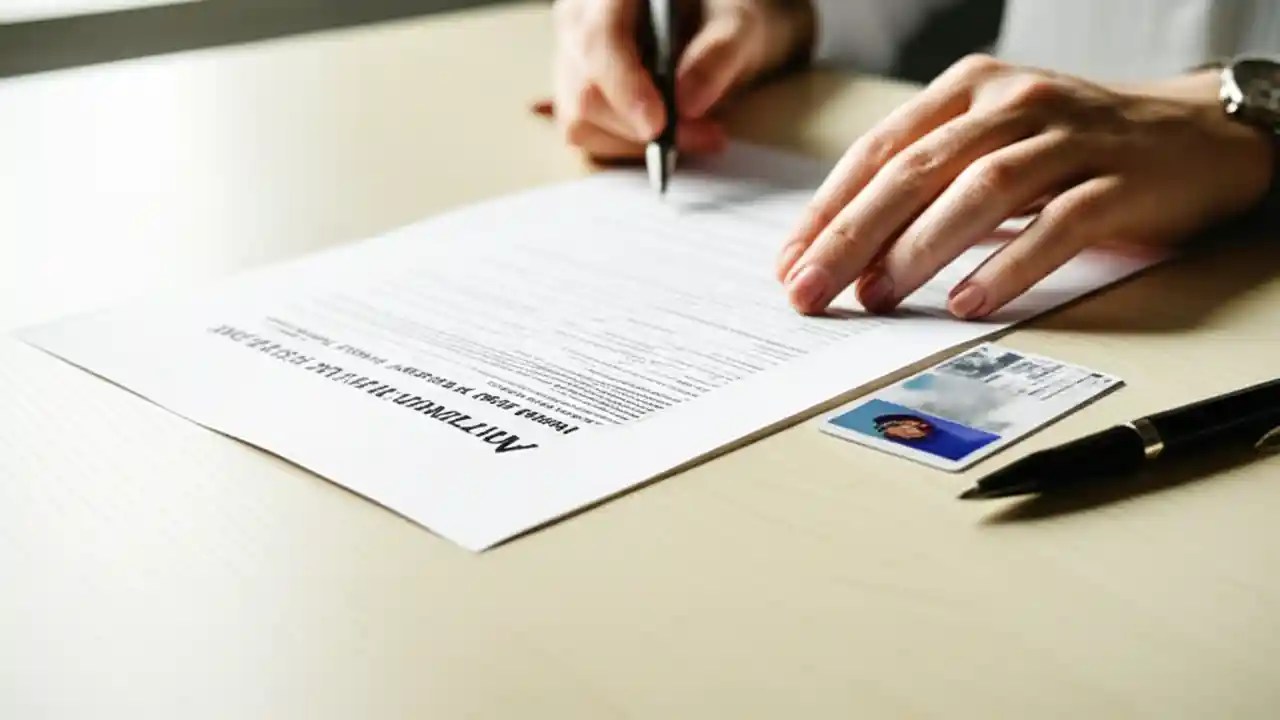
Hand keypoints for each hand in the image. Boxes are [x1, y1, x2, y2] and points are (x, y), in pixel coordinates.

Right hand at [551, 0, 814, 158]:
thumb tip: (685, 102)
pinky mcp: (574, 95)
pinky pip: (588, 136)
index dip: (624, 86)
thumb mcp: (738, 26)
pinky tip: (666, 133)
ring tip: (696, 133)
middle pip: (585, 89)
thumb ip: (718, 54)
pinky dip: (631, 147)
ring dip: (638, 143)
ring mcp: (571, 59)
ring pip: (580, 121)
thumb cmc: (717, 18)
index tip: (657, 124)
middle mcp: (578, 21)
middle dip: (641, 127)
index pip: (599, 39)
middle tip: (705, 135)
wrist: (711, 30)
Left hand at [776, 55, 1274, 317]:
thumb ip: (926, 185)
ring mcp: (1069, 137)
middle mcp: (1013, 103)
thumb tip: (847, 256)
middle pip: (915, 170)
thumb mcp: (991, 145)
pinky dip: (1008, 264)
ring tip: (876, 298)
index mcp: (968, 92)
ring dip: (919, 248)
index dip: (828, 210)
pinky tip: (966, 301)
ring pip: (980, 189)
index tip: (789, 263)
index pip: (879, 150)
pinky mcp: (1120, 180)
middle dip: (852, 236)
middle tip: (810, 290)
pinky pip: (1056, 224)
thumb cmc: (1073, 148)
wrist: (1196, 133)